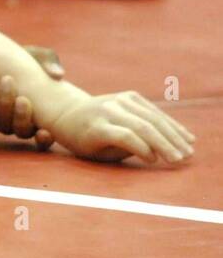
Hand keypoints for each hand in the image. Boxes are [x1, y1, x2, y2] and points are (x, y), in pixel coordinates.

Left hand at [0, 47, 65, 148]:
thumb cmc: (21, 58)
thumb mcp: (36, 56)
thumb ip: (49, 61)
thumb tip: (58, 74)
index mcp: (40, 116)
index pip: (45, 139)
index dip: (45, 141)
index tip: (45, 132)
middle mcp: (20, 123)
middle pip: (23, 132)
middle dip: (22, 118)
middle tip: (22, 99)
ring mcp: (0, 121)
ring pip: (4, 127)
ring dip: (5, 107)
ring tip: (6, 83)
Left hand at [49, 91, 195, 163]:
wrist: (69, 113)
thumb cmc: (85, 142)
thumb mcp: (97, 152)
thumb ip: (123, 150)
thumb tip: (155, 151)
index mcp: (95, 127)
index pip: (124, 136)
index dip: (142, 148)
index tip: (154, 161)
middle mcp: (107, 109)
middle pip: (142, 126)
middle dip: (165, 143)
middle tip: (181, 159)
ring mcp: (119, 99)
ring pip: (152, 117)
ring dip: (174, 135)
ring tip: (189, 151)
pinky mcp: (129, 95)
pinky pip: (154, 110)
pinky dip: (171, 124)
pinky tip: (185, 137)